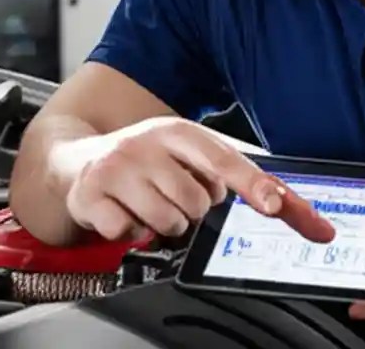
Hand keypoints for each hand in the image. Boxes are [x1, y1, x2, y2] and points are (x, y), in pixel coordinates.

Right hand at [60, 116, 335, 242]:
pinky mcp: (90, 194)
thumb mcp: (187, 154)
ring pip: (167, 223)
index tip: (275, 206)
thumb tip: (289, 205)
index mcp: (179, 131)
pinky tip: (122, 212)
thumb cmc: (145, 160)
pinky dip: (129, 233)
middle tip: (170, 196)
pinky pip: (129, 233)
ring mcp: (116, 167)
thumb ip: (235, 175)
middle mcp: (147, 143)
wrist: (75, 158)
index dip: (253, 185)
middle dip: (191, 210)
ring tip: (147, 203)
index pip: (224, 161)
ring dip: (162, 225)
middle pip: (197, 203)